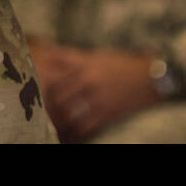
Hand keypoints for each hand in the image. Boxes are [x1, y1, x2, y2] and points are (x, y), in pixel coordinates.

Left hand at [31, 44, 158, 141]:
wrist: (153, 78)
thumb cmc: (125, 64)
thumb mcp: (100, 55)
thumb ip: (78, 58)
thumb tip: (53, 55)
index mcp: (87, 61)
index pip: (56, 64)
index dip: (42, 71)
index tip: (32, 77)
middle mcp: (89, 79)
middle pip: (58, 90)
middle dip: (46, 97)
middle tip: (36, 103)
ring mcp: (98, 98)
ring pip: (68, 109)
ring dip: (57, 115)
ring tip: (48, 120)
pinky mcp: (107, 113)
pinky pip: (85, 125)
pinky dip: (74, 129)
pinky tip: (68, 131)